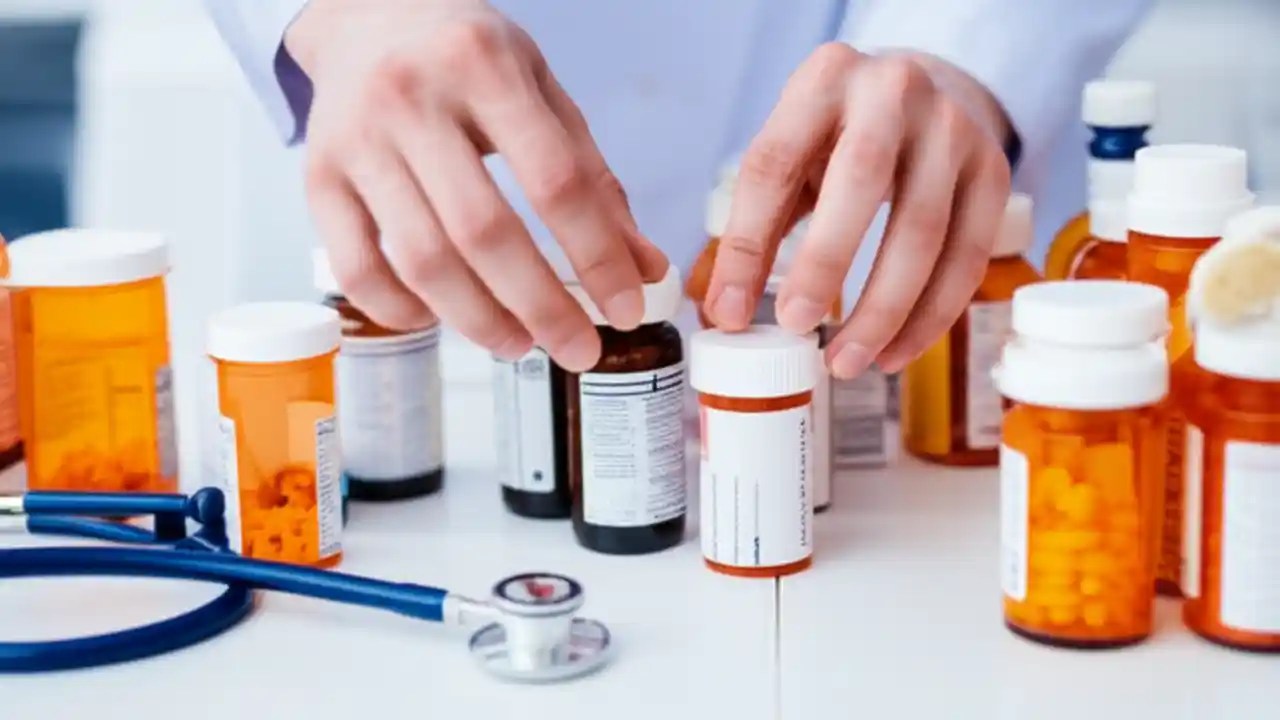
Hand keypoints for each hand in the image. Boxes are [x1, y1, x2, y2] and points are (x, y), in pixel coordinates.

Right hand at [288, 0, 667, 370]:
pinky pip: (356, 269)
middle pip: (484, 232)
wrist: (368, 12)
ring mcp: (356, 141)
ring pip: (420, 260)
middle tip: (579, 350)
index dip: (597, 256)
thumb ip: (594, 178)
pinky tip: (439, 320)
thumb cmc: (466, 56)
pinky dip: (400, 310)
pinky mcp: (318, 178)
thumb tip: (642, 268)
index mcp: (484, 66)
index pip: (554, 181)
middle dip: (541, 307)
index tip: (625, 308)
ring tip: (519, 344)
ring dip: (478, 320)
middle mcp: (412, 99)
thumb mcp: (542, 91)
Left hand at [704, 44, 1013, 377]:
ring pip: (924, 229)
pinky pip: (967, 257)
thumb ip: (755, 229)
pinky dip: (930, 316)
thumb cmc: (837, 139)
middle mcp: (894, 90)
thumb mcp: (790, 160)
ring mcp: (953, 128)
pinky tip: (893, 352)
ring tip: (846, 362)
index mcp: (824, 78)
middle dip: (824, 263)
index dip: (746, 243)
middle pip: (860, 181)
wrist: (924, 96)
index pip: (774, 163)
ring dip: (883, 310)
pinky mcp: (994, 171)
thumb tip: (728, 314)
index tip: (731, 312)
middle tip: (795, 326)